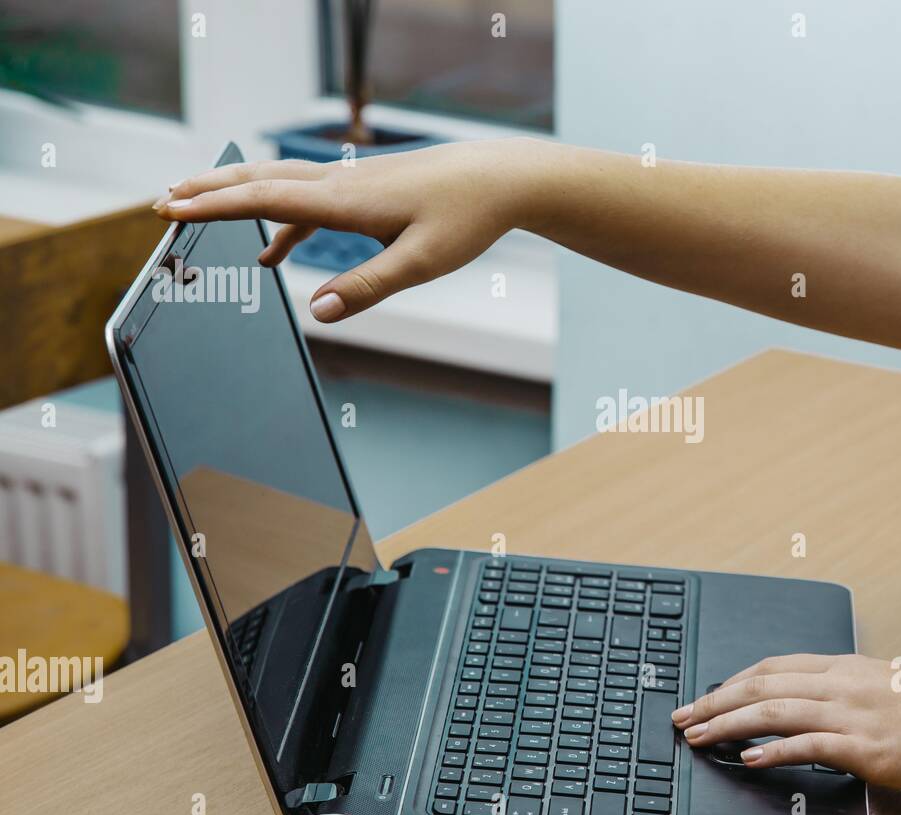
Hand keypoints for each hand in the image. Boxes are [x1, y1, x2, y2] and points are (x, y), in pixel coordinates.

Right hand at [155, 137, 551, 321]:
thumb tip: (315, 313)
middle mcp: (341, 183)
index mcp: (346, 200)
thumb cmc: (466, 218)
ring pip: (279, 183)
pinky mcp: (365, 188)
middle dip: (208, 192)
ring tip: (195, 213)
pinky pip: (308, 200)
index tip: (170, 210)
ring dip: (235, 197)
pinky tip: (271, 252)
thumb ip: (367, 288)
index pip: (264, 198)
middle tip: (161, 201)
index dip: (214, 206)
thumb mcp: (421, 262)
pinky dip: (280, 222)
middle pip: (259, 180)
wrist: (500, 178)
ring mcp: (352, 182)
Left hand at [671, 653, 900, 792]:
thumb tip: (820, 704)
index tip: (709, 694)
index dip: (734, 679)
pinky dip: (773, 750)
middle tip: (684, 716)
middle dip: (715, 700)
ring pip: (774, 710)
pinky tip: (750, 758)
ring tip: (700, 736)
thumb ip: (851, 690)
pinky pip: (807, 746)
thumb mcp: (890, 685)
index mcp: (847, 665)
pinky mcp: (865, 746)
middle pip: (762, 684)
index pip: (775, 665)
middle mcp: (843, 683)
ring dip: (729, 723)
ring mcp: (852, 713)